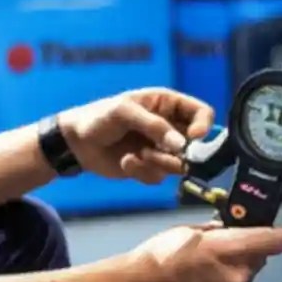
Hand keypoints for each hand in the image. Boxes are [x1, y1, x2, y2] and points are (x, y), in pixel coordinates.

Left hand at [56, 88, 214, 182]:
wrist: (77, 143)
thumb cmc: (100, 117)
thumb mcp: (125, 112)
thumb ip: (155, 126)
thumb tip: (183, 145)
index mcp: (168, 104)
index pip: (202, 113)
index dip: (204, 126)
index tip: (192, 139)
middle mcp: (170, 126)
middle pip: (196, 144)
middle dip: (178, 153)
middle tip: (154, 152)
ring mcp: (161, 148)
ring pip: (179, 164)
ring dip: (159, 163)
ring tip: (137, 156)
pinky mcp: (150, 167)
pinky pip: (160, 176)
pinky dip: (144, 172)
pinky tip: (127, 162)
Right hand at [124, 223, 281, 281]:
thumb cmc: (156, 256)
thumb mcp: (187, 229)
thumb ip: (216, 229)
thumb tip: (230, 229)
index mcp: (230, 250)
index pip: (274, 240)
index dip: (270, 234)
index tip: (262, 233)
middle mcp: (238, 277)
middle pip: (258, 260)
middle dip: (244, 254)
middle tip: (218, 253)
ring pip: (244, 281)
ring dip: (231, 275)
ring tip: (201, 275)